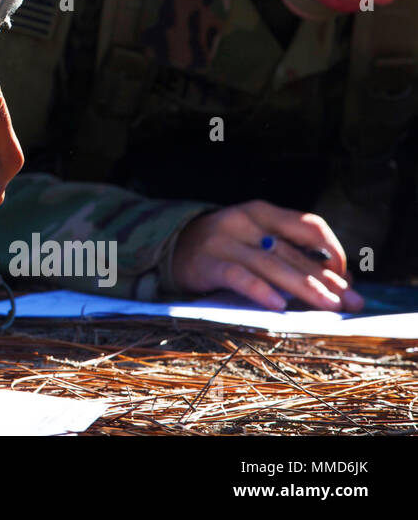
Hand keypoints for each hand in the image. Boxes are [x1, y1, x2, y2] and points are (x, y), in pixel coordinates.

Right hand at [172, 200, 363, 310]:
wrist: (169, 246)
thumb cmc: (224, 247)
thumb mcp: (256, 240)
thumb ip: (292, 255)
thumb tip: (341, 282)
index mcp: (261, 212)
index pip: (308, 226)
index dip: (333, 252)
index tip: (346, 279)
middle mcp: (243, 221)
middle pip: (294, 252)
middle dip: (326, 280)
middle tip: (350, 303)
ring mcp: (223, 241)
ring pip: (272, 264)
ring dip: (304, 288)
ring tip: (327, 307)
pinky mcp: (206, 263)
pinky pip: (238, 276)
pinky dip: (260, 290)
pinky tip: (278, 307)